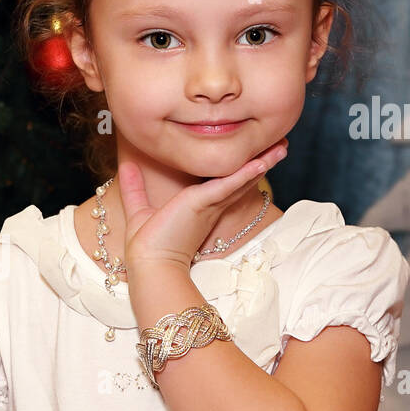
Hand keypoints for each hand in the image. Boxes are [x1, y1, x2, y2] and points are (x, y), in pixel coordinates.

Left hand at [117, 139, 288, 273]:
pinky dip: (246, 172)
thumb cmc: (147, 246)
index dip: (240, 168)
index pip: (225, 182)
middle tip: (280, 145)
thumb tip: (126, 165)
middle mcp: (210, 205)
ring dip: (263, 162)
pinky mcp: (204, 203)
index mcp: (199, 206)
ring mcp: (210, 204)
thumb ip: (134, 187)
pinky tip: (261, 161)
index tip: (254, 153)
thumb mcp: (138, 209)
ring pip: (241, 179)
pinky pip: (229, 184)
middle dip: (261, 161)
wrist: (150, 265)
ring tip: (283, 146)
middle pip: (241, 178)